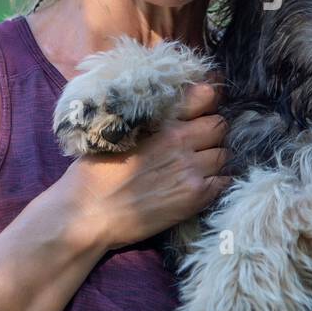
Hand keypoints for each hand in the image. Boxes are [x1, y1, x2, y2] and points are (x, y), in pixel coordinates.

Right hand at [56, 82, 229, 250]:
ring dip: (214, 157)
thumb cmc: (93, 173)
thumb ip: (148, 119)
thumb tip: (166, 113)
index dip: (209, 101)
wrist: (88, 213)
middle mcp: (181, 141)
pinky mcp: (195, 197)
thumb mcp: (116, 131)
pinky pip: (223, 182)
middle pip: (219, 127)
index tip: (204, 108)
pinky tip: (202, 185)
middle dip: (211, 132)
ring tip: (199, 166)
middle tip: (199, 142)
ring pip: (223, 154)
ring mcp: (191, 170)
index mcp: (161, 122)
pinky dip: (218, 181)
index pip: (205, 97)